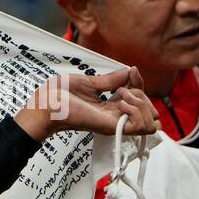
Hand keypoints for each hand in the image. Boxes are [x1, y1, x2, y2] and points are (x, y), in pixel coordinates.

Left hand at [14, 67, 159, 142]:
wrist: (46, 103)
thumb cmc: (60, 94)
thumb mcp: (91, 82)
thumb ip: (111, 80)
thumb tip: (130, 71)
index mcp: (111, 107)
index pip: (139, 99)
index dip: (140, 84)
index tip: (132, 72)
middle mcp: (116, 117)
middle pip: (149, 112)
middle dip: (143, 95)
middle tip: (123, 89)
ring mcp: (115, 123)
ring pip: (151, 122)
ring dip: (143, 104)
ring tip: (122, 96)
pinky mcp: (111, 127)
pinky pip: (141, 127)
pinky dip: (137, 111)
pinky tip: (121, 102)